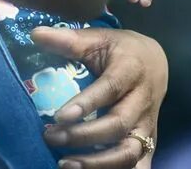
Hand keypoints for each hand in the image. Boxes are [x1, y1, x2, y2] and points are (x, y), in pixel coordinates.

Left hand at [32, 25, 166, 168]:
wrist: (156, 62)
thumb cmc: (121, 50)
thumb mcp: (99, 39)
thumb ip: (69, 40)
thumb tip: (35, 35)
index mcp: (131, 69)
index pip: (110, 88)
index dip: (86, 104)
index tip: (60, 116)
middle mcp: (142, 100)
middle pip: (118, 125)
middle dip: (84, 136)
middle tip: (50, 136)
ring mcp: (147, 125)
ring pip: (129, 152)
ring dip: (98, 163)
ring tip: (64, 163)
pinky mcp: (147, 142)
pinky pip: (137, 165)